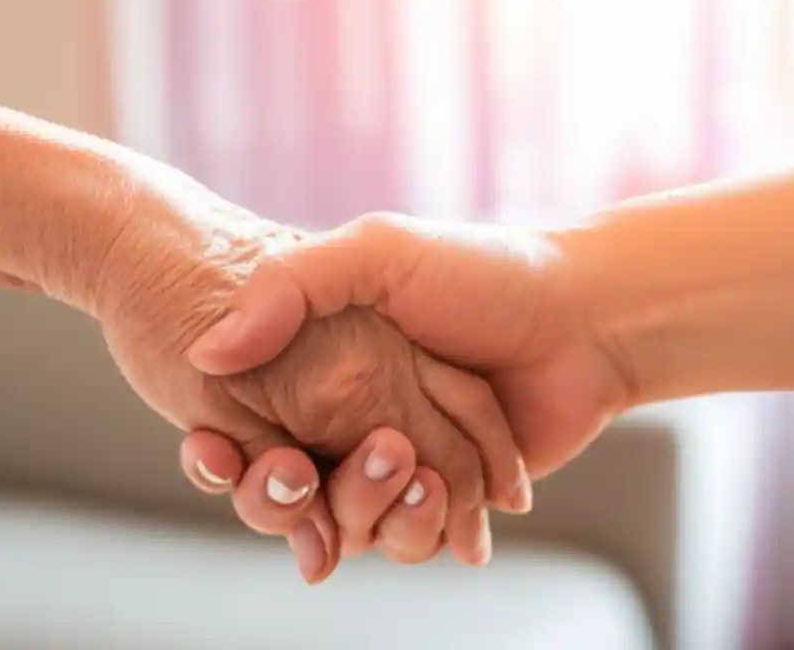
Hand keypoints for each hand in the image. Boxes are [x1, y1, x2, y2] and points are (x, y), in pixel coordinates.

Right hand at [95, 217, 530, 580]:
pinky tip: (441, 491)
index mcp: (318, 368)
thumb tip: (207, 353)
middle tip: (306, 466)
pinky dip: (419, 526)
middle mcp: (349, 422)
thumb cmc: (482, 273)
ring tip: (411, 467)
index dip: (221, 453)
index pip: (241, 430)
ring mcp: (399, 465)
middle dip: (285, 497)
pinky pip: (410, 540)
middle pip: (283, 496)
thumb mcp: (377, 253)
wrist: (585, 319)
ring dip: (365, 509)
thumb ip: (289, 287)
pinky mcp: (448, 500)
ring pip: (346, 528)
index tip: (217, 449)